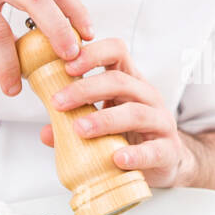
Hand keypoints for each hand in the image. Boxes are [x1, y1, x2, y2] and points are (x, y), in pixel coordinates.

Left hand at [40, 38, 193, 187]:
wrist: (164, 162)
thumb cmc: (131, 134)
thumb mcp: (102, 123)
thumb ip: (73, 124)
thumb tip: (46, 132)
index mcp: (130, 82)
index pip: (116, 52)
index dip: (92, 54)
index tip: (66, 66)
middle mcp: (147, 96)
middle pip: (120, 81)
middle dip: (86, 89)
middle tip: (59, 102)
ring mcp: (161, 122)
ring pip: (136, 113)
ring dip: (105, 120)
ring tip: (80, 130)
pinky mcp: (168, 150)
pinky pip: (153, 150)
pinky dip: (134, 154)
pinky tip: (117, 158)